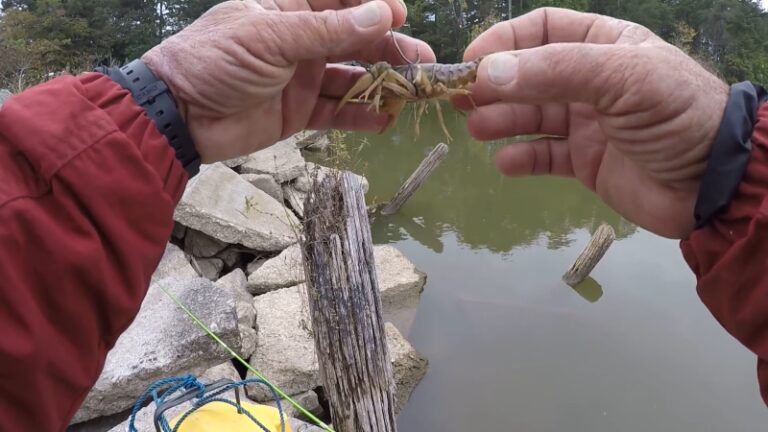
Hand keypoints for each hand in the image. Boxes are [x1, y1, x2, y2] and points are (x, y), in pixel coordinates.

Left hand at [142, 0, 433, 162]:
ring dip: (382, 83)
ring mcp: (300, 77)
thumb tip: (381, 14)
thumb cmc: (215, 60)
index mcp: (289, 8)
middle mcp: (299, 40)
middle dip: (389, 48)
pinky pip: (336, 111)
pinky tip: (386, 119)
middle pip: (354, 40)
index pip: (340, 1)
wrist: (178, 115)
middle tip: (423, 62)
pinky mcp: (298, 112)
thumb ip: (328, 29)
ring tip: (414, 91)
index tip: (400, 14)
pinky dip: (360, 115)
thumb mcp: (271, 37)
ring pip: (351, 76)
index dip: (372, 5)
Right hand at [461, 8, 728, 238]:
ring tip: (479, 129)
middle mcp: (592, 81)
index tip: (473, 60)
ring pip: (532, 116)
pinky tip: (507, 163)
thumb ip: (554, 72)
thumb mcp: (621, 77)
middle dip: (496, 84)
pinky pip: (544, 156)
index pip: (545, 29)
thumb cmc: (676, 114)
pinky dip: (522, 158)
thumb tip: (487, 72)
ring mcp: (588, 123)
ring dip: (502, 120)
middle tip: (464, 99)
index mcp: (606, 45)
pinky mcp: (585, 162)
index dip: (506, 41)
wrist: (714, 185)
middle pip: (530, 74)